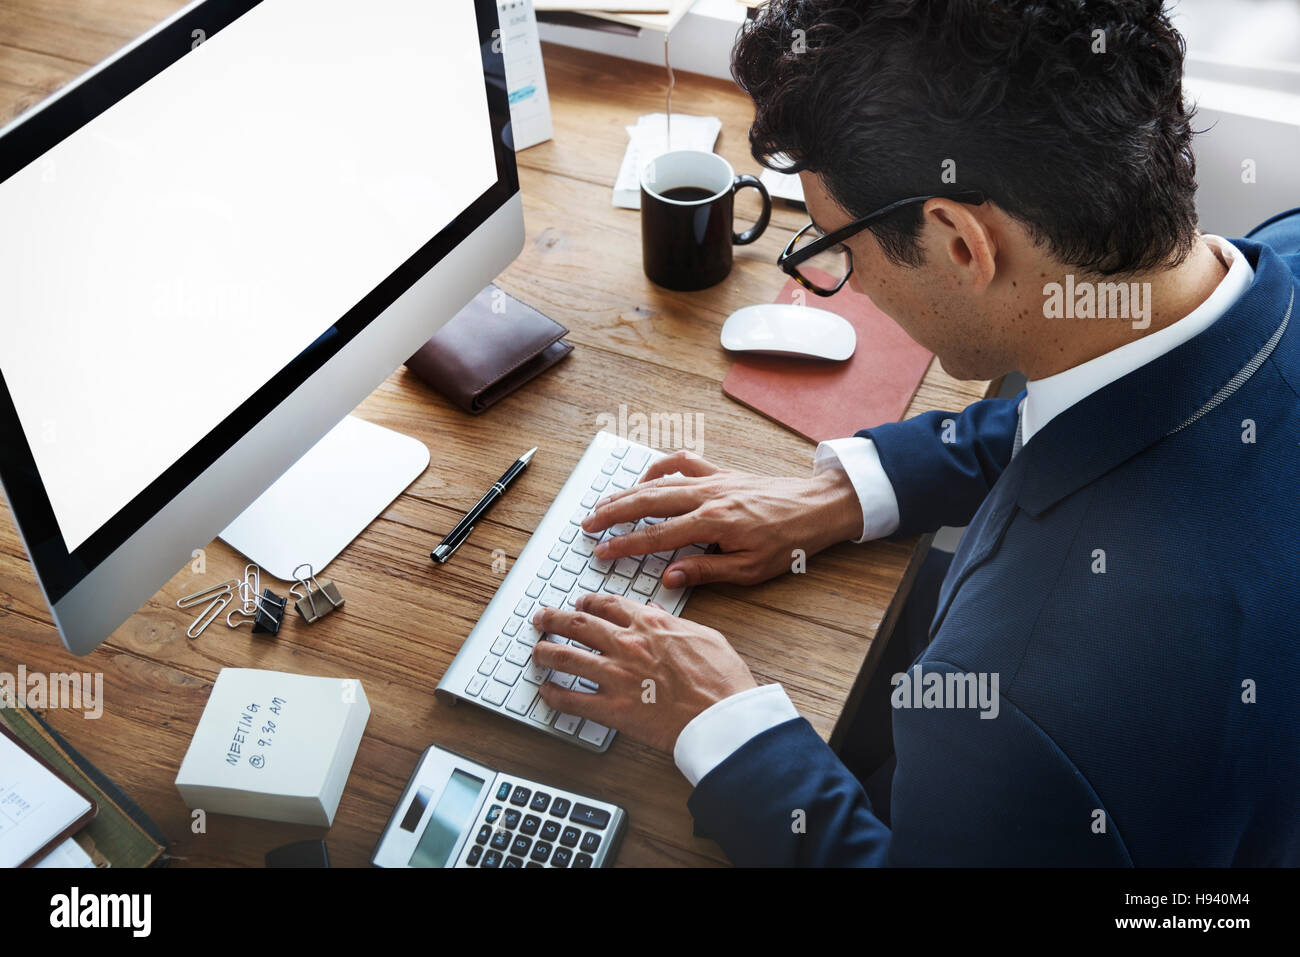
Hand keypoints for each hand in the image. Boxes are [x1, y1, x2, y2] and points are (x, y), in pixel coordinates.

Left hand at [531, 593, 756, 752]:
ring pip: (567, 657)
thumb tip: (656, 612)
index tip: (579, 603)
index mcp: (651, 625)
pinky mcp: (613, 709)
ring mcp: (617, 676)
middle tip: (542, 618)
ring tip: (537, 651)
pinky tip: (546, 692)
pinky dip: (554, 695)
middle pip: (579, 624)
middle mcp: (628, 645)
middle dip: (554, 619)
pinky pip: (572, 700)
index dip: (588, 602)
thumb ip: (675, 623)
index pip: (608, 605)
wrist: (724, 718)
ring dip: (546, 652)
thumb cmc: (722, 681)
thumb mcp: (705, 636)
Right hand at [581, 451, 861, 587]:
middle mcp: (708, 495)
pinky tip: (645, 478)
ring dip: (627, 492)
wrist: (818, 507)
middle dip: (613, 513)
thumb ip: (706, 571)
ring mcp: (714, 479)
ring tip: (602, 504)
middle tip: (587, 524)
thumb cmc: (789, 542)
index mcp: (713, 523)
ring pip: (660, 482)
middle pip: (648, 502)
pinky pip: (683, 463)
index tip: (601, 551)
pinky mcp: (722, 472)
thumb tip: (669, 577)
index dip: (624, 545)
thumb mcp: (749, 570)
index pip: (656, 536)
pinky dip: (660, 468)